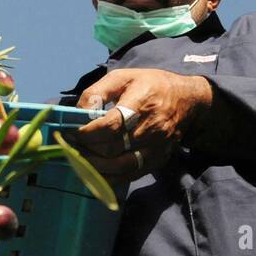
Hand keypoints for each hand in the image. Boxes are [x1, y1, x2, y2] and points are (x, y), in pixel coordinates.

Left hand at [69, 69, 212, 181]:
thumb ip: (97, 92)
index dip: (86, 133)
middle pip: (112, 148)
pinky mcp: (158, 160)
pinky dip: (109, 177)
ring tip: (77, 160)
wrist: (187, 99)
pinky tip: (93, 172)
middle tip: (68, 147)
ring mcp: (157, 147)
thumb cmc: (150, 85)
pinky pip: (130, 175)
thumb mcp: (122, 77)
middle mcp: (152, 128)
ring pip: (120, 166)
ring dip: (94, 167)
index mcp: (141, 102)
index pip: (110, 126)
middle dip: (85, 150)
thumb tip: (78, 112)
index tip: (69, 133)